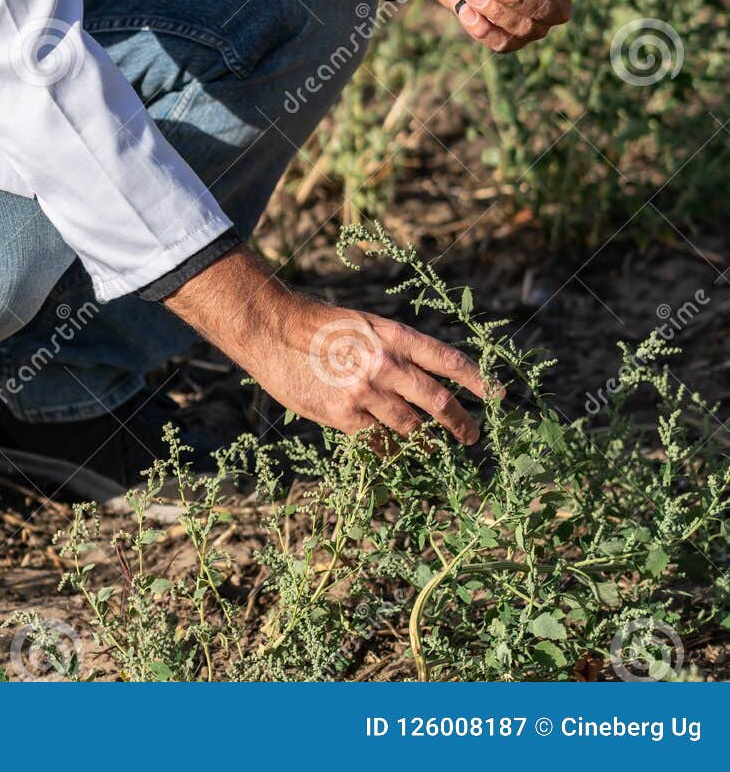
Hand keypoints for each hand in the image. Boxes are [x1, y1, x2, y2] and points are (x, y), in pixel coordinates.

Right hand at [166, 247, 489, 441]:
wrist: (274, 331)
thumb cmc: (319, 326)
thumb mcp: (365, 325)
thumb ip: (394, 351)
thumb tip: (424, 381)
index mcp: (393, 334)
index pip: (447, 359)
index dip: (477, 379)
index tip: (499, 396)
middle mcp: (386, 363)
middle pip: (438, 401)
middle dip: (460, 423)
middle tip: (472, 436)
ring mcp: (366, 391)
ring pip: (410, 427)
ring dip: (422, 439)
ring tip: (427, 444)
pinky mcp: (345, 415)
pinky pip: (380, 441)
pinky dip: (390, 447)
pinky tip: (393, 449)